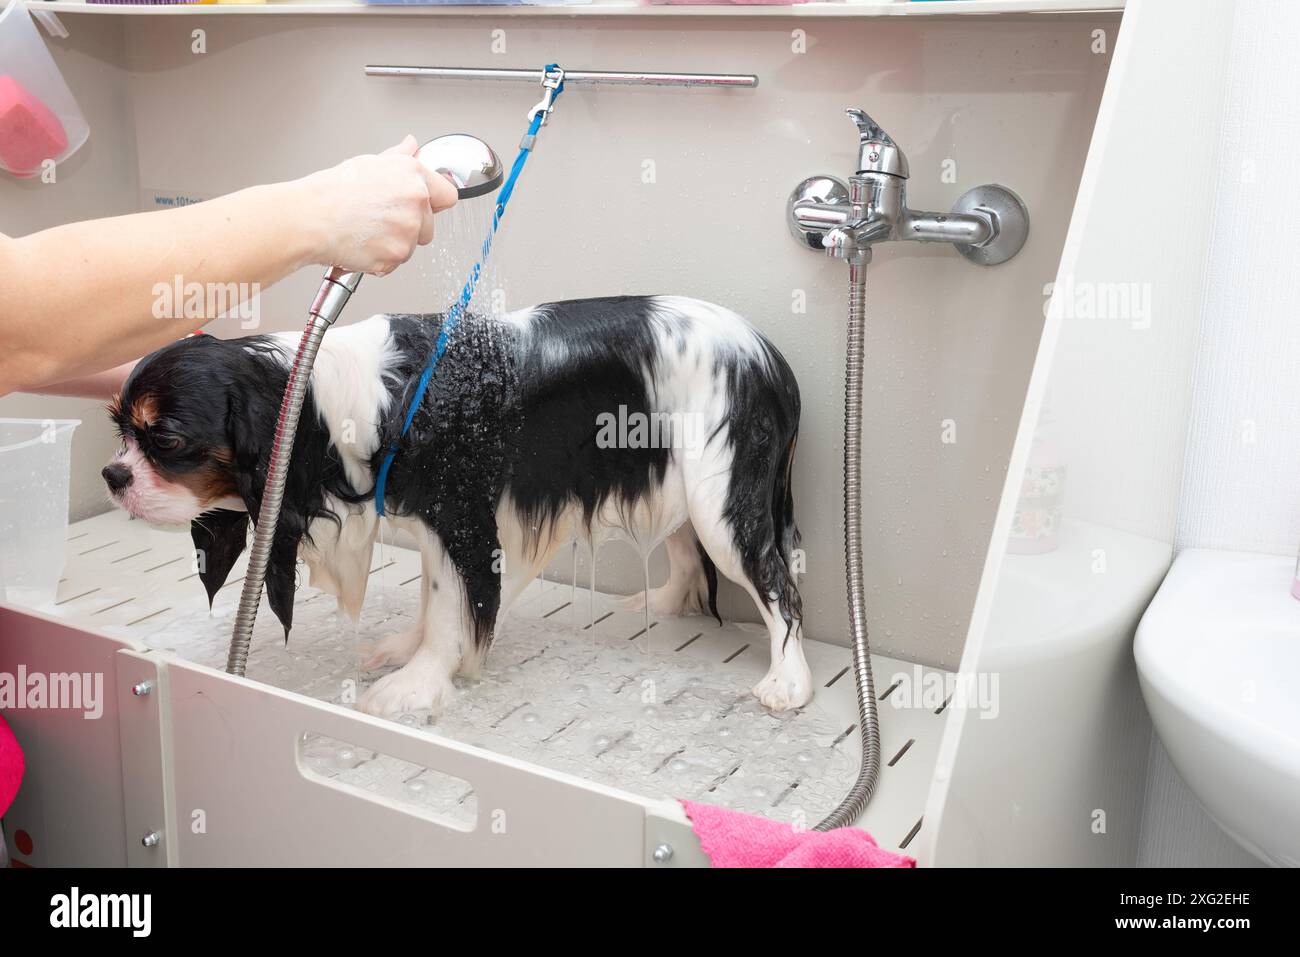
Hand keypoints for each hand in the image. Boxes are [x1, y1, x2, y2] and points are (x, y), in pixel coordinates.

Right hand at [302, 135, 458, 275]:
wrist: (310, 218)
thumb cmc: (333, 191)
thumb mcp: (370, 163)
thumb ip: (399, 157)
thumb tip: (412, 146)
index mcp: (413, 176)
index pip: (447, 195)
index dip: (434, 203)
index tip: (424, 207)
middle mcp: (416, 202)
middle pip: (430, 226)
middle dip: (410, 227)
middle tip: (379, 220)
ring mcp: (408, 231)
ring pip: (412, 246)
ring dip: (394, 244)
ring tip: (367, 230)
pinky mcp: (396, 255)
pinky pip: (395, 263)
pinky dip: (381, 260)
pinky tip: (363, 243)